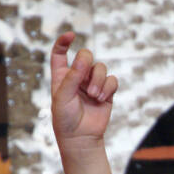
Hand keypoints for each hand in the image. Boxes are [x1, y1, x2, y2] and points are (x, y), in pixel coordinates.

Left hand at [50, 32, 117, 148]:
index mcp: (61, 75)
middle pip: (86, 56)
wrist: (80, 138)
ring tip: (94, 96)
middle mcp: (77, 77)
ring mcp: (92, 84)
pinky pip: (112, 80)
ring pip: (101, 68)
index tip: (71, 36)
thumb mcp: (63, 96)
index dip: (64, 41)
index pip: (60, 53)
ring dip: (99, 80)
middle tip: (86, 82)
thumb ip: (73, 76)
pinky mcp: (106, 93)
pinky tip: (102, 99)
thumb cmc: (66, 118)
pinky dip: (108, 88)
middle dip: (88, 64)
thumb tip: (85, 57)